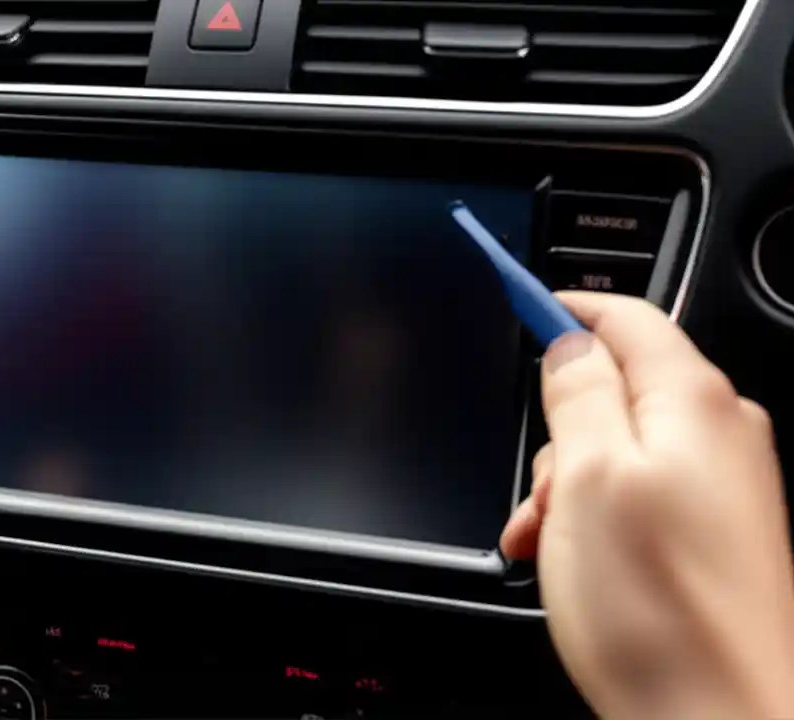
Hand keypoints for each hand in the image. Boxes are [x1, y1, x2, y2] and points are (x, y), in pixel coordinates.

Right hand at [501, 292, 793, 719]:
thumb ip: (577, 395)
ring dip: (566, 487)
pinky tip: (571, 561)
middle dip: (557, 431)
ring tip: (548, 546)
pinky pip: (637, 494)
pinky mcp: (715, 529)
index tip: (515, 296)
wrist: (723, 718)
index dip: (563, 306)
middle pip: (615, 388)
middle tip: (537, 494)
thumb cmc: (661, 611)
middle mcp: (722, 433)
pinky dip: (593, 516)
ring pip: (617, 448)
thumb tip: (568, 347)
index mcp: (694, 404)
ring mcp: (723, 484)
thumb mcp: (587, 479)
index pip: (624, 318)